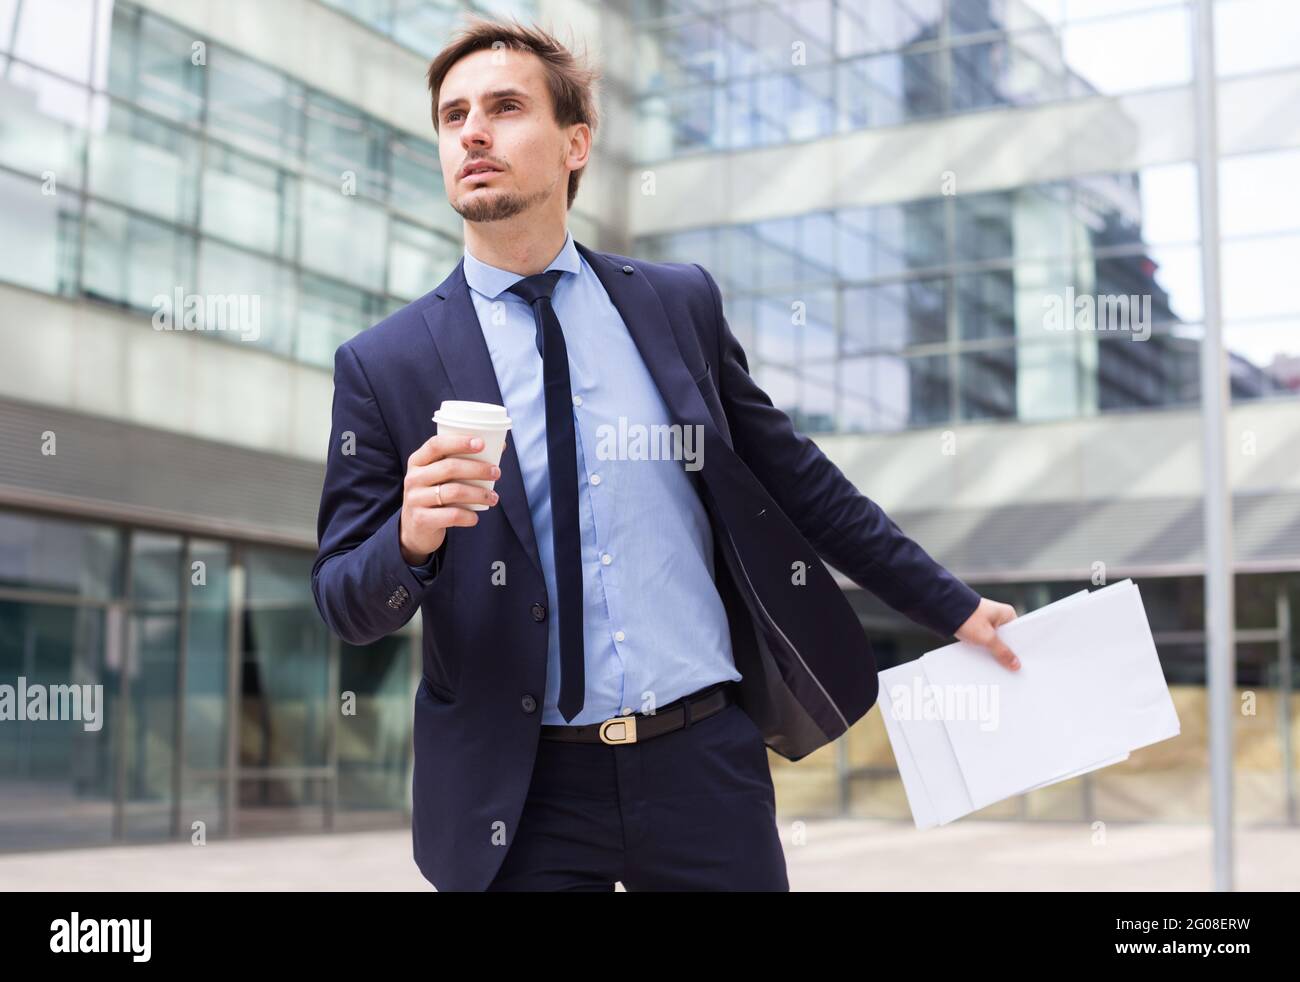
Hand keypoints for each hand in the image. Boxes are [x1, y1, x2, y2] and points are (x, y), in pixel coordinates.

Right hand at [399, 433, 501, 564]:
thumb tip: (500, 446)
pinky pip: (451, 515)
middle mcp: (413, 477)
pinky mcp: (421, 519)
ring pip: (453, 492)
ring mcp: (415, 499)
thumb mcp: (440, 476)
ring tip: (493, 497)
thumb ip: (462, 460)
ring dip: (479, 494)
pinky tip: (475, 517)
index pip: (436, 445)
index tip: (481, 443)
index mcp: (418, 461)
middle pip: (449, 467)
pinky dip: (468, 516)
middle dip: (477, 469)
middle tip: (496, 472)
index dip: (459, 442)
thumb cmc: (435, 494)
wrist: (415, 528)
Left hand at [954, 596, 1019, 670]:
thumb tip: (1015, 664)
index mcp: (1007, 614)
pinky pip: (986, 640)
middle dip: (1006, 652)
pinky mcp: (978, 627)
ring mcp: (989, 621)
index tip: (1022, 662)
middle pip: (1008, 639)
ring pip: (996, 641)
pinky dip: (986, 648)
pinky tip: (985, 659)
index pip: (1019, 634)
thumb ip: (1002, 652)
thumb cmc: (968, 617)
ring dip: (995, 651)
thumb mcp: (987, 637)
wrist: (943, 609)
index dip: (1020, 648)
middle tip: (1010, 668)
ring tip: (997, 666)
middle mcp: (1000, 617)